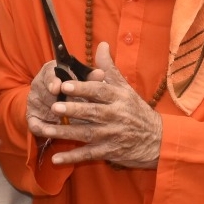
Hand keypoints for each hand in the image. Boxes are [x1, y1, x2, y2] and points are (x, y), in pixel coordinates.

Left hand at [29, 42, 162, 167]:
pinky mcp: (109, 152)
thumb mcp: (126, 88)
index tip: (66, 84)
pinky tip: (56, 159)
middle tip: (54, 106)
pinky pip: (88, 155)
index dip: (83, 87)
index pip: (100, 91)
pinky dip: (72, 157)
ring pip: (86, 134)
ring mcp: (112, 135)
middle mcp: (116, 116)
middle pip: (92, 112)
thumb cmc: (137, 111)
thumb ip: (109, 68)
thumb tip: (101, 44)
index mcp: (119, 98)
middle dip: (73, 110)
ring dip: (65, 132)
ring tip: (45, 129)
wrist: (157, 140)